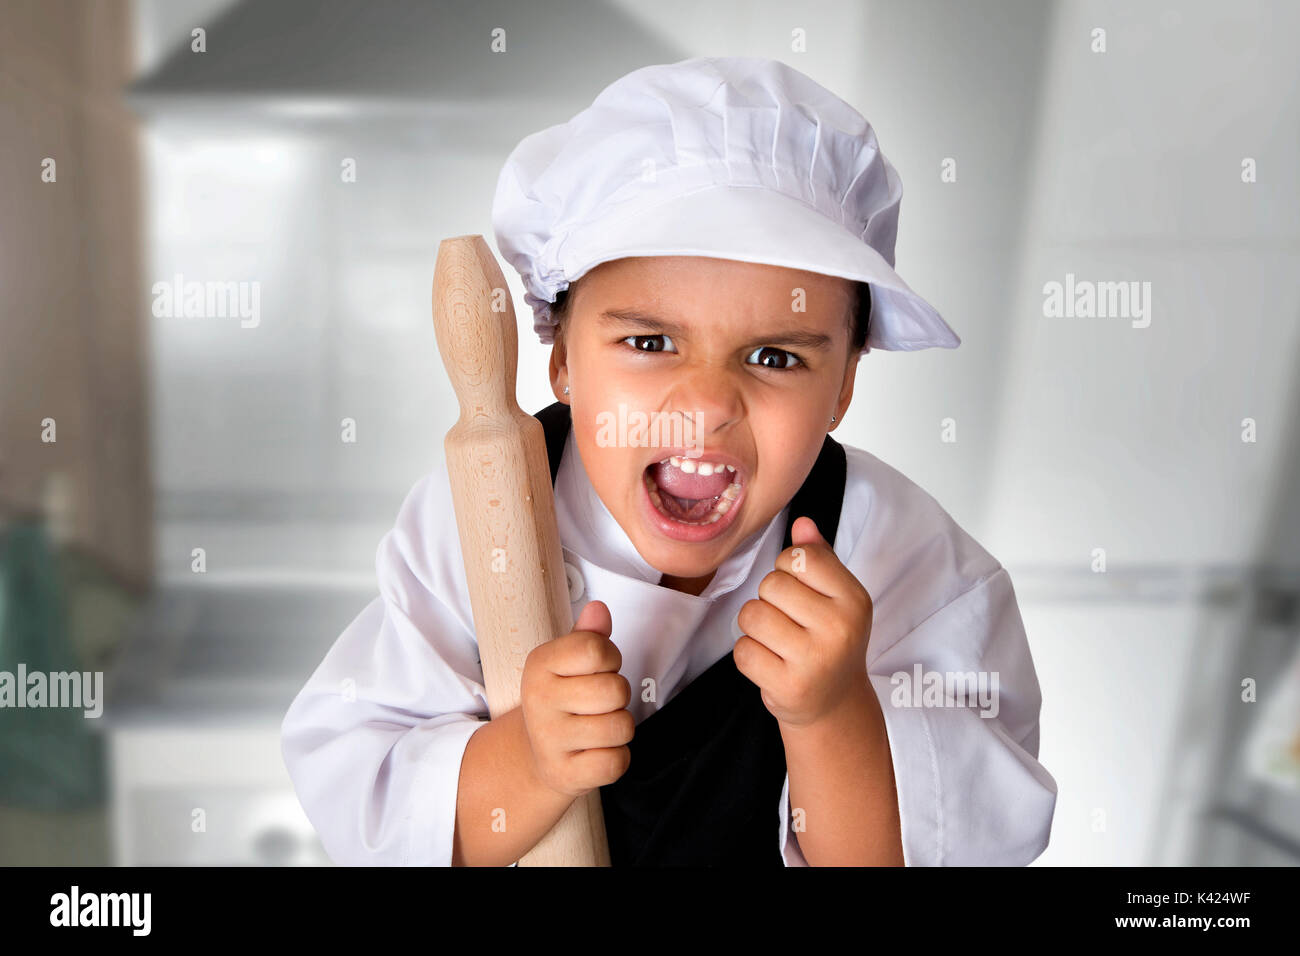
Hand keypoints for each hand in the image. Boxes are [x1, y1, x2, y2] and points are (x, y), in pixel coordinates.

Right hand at [520, 600, 633, 797]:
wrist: (538, 755)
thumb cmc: (564, 700)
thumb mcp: (569, 663)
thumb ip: (588, 635)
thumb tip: (599, 610)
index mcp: (539, 664)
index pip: (596, 648)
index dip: (610, 658)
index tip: (598, 669)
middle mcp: (538, 700)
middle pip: (616, 690)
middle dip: (619, 697)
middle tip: (598, 704)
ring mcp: (549, 740)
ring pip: (621, 727)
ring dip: (619, 729)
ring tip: (597, 727)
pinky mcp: (564, 774)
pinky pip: (616, 762)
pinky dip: (616, 758)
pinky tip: (596, 752)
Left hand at [733, 516, 873, 727]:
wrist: (834, 703)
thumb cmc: (829, 640)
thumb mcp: (835, 598)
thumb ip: (819, 558)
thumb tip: (802, 522)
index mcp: (854, 600)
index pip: (799, 558)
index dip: (787, 569)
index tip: (800, 591)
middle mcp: (840, 628)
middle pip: (771, 585)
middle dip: (769, 600)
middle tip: (788, 622)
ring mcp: (815, 660)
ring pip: (752, 615)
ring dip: (755, 627)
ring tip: (777, 641)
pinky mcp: (789, 686)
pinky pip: (743, 651)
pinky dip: (749, 655)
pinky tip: (771, 663)